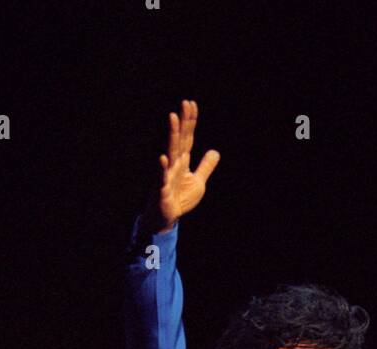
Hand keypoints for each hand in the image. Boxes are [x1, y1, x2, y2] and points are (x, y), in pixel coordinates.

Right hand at [143, 98, 219, 232]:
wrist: (166, 218)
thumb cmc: (179, 199)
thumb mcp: (198, 182)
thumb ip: (205, 167)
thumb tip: (215, 152)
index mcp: (182, 161)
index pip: (187, 137)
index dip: (190, 122)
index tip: (191, 104)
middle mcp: (173, 163)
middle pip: (178, 139)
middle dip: (181, 122)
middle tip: (184, 103)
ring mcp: (166, 174)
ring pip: (169, 151)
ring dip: (171, 135)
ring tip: (172, 118)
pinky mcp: (161, 189)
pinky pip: (161, 178)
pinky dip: (162, 169)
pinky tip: (163, 158)